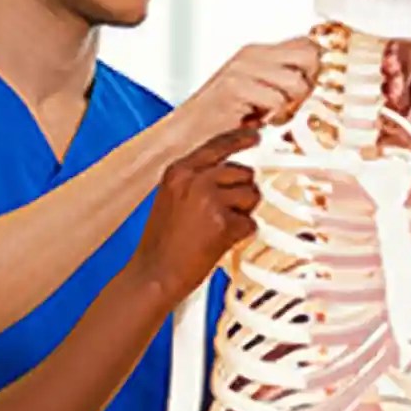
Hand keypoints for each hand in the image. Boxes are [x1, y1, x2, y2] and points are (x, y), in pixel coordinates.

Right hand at [132, 128, 261, 300]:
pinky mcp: (223, 223)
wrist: (153, 275)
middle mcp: (194, 179)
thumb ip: (196, 181)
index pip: (217, 145)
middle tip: (226, 213)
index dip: (240, 139)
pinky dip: (242, 235)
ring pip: (251, 195)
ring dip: (243, 213)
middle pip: (242, 171)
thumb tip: (231, 175)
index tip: (256, 136)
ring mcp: (209, 199)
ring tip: (219, 229)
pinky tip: (221, 243)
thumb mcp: (170, 198)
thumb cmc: (161, 243)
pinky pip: (251, 223)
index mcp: (179, 171)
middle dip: (243, 191)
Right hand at [180, 37, 320, 138]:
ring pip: (296, 81)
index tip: (304, 93)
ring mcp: (242, 68)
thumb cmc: (222, 121)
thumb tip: (319, 82)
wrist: (185, 135)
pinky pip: (277, 100)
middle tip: (291, 105)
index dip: (314, 69)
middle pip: (309, 55)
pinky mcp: (235, 87)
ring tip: (272, 117)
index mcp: (258, 52)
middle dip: (309, 84)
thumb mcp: (258, 94)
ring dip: (291, 106)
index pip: (307, 44)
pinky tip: (259, 123)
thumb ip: (282, 82)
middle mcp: (251, 54)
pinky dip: (274, 117)